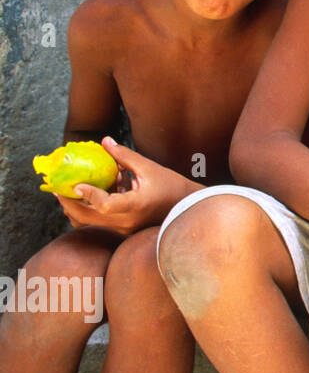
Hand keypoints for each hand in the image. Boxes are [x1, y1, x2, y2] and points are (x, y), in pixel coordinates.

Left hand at [57, 137, 197, 233]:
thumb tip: (105, 141)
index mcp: (135, 205)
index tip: (76, 184)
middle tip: (57, 189)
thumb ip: (124, 156)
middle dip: (68, 203)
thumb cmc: (171, 186)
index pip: (105, 204)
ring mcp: (124, 229)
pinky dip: (89, 210)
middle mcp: (127, 221)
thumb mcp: (149, 168)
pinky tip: (89, 196)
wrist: (187, 208)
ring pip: (89, 223)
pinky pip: (98, 222)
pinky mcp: (123, 230)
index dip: (88, 195)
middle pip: (87, 218)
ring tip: (68, 193)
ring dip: (75, 209)